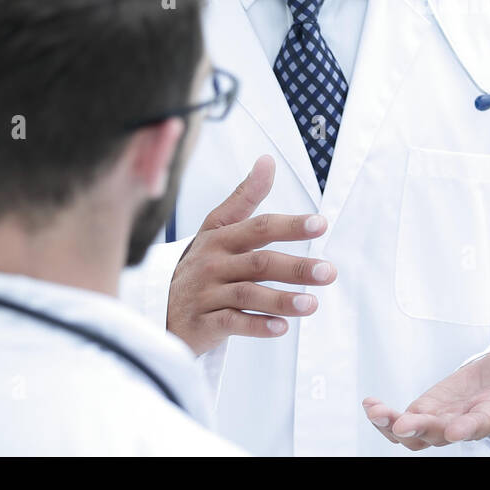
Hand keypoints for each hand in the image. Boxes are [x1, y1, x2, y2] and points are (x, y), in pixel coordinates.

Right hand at [167, 155, 337, 354]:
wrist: (161, 310)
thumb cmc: (199, 265)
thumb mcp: (216, 228)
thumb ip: (245, 197)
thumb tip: (267, 161)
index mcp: (221, 238)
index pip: (259, 227)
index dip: (290, 225)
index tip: (321, 224)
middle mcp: (213, 264)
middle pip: (259, 263)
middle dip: (295, 267)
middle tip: (328, 272)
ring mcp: (207, 295)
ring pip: (248, 295)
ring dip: (281, 300)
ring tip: (312, 304)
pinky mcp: (203, 324)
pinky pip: (231, 324)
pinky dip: (257, 326)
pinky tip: (281, 328)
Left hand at [362, 342, 489, 450]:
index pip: (483, 422)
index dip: (470, 426)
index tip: (456, 430)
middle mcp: (467, 421)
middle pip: (442, 433)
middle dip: (422, 431)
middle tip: (403, 424)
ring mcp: (445, 419)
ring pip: (416, 435)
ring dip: (394, 428)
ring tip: (377, 412)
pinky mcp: (428, 412)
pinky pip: (402, 423)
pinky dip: (384, 416)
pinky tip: (370, 404)